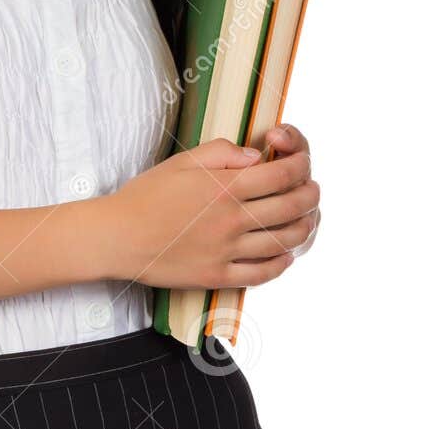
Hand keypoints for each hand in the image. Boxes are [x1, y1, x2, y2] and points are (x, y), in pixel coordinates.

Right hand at [101, 128, 319, 290]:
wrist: (116, 237)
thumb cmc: (144, 197)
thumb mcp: (181, 162)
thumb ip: (222, 152)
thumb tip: (256, 157)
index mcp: (225, 187)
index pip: (283, 174)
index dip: (301, 165)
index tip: (302, 164)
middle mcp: (232, 220)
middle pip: (292, 207)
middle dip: (311, 195)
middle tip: (311, 190)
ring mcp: (227, 251)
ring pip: (284, 241)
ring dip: (303, 228)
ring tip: (305, 220)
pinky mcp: (218, 275)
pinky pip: (262, 273)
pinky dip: (281, 263)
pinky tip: (283, 254)